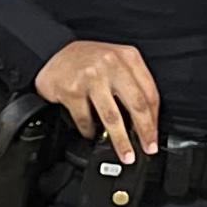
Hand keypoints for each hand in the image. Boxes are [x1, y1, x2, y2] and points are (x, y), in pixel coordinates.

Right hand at [35, 39, 160, 161]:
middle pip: (136, 104)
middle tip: (148, 148)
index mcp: (128, 57)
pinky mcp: (72, 90)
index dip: (154, 119)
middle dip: (144, 132)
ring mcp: (91, 77)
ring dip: (121, 140)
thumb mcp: (116, 61)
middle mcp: (111, 64)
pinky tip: (91, 134)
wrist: (52, 52)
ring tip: (125, 154)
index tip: (154, 136)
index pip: (149, 92)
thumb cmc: (87, 61)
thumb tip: (145, 119)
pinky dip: (89, 131)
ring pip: (112, 116)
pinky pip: (85, 119)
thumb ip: (132, 82)